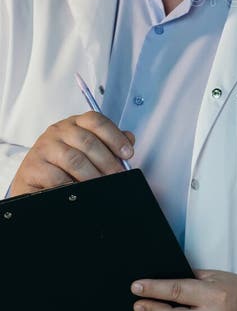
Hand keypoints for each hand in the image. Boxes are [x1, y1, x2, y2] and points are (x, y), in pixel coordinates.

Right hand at [11, 112, 134, 195]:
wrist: (33, 179)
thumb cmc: (63, 163)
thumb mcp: (87, 149)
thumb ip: (109, 143)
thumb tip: (129, 139)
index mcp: (74, 123)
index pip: (96, 121)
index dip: (115, 137)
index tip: (128, 153)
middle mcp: (58, 131)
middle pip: (87, 141)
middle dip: (107, 161)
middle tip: (117, 175)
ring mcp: (44, 147)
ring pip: (74, 159)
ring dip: (92, 175)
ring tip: (101, 185)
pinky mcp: (33, 166)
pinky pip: (57, 177)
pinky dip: (72, 185)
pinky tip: (80, 190)